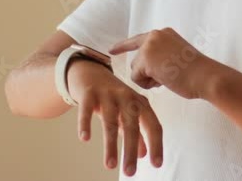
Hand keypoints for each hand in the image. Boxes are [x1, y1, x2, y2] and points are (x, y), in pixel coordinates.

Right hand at [67, 59, 163, 176]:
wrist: (89, 70)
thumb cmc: (112, 95)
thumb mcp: (126, 111)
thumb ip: (137, 131)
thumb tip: (145, 154)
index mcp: (140, 102)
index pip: (153, 125)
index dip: (156, 144)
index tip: (156, 164)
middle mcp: (126, 97)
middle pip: (132, 125)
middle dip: (131, 150)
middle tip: (130, 172)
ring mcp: (107, 94)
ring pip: (110, 121)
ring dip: (110, 144)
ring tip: (110, 165)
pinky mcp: (88, 92)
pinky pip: (86, 110)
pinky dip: (85, 124)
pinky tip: (85, 138)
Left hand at [109, 27, 218, 99]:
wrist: (205, 76)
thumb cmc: (196, 72)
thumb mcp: (177, 56)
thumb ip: (161, 55)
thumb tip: (147, 68)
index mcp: (163, 33)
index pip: (138, 39)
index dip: (123, 46)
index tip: (111, 50)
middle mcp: (155, 35)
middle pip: (137, 60)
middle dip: (146, 73)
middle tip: (168, 75)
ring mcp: (149, 45)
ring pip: (136, 70)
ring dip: (149, 79)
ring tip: (169, 76)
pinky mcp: (145, 58)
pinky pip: (136, 78)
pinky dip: (147, 84)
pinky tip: (164, 80)